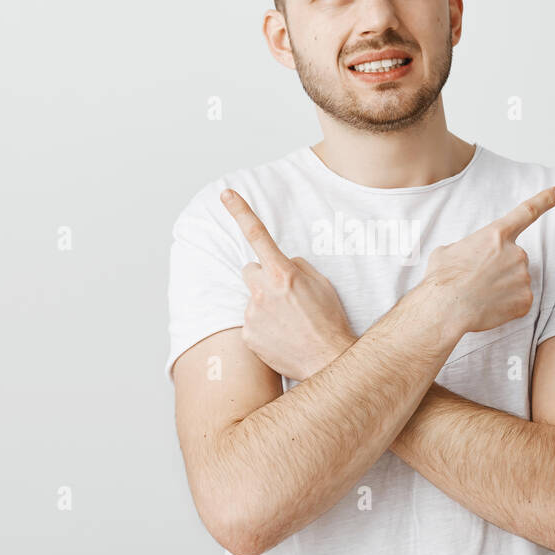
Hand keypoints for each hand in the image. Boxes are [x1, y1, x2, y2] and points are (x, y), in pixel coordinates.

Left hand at [220, 188, 356, 381]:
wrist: (328, 360)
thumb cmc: (329, 321)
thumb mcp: (322, 284)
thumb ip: (297, 267)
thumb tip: (283, 265)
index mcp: (283, 273)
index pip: (257, 235)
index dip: (240, 211)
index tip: (225, 194)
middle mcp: (263, 291)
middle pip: (251, 271)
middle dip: (263, 278)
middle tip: (285, 295)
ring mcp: (252, 314)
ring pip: (252, 298)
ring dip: (265, 303)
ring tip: (288, 321)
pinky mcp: (248, 335)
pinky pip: (250, 321)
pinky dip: (263, 326)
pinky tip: (281, 336)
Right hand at [421, 185, 554, 335]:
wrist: (445, 308)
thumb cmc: (442, 279)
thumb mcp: (448, 250)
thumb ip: (469, 248)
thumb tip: (469, 256)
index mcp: (496, 235)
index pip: (527, 211)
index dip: (546, 200)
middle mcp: (515, 252)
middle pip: (514, 258)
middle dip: (500, 268)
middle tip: (478, 280)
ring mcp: (523, 276)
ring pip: (516, 280)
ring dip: (502, 287)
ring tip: (479, 295)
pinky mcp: (525, 299)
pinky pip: (519, 301)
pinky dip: (506, 305)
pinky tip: (489, 307)